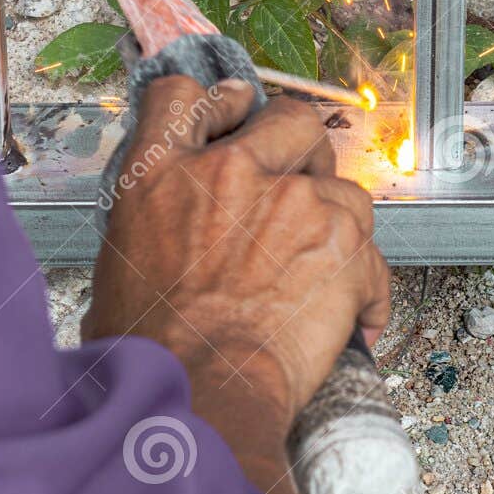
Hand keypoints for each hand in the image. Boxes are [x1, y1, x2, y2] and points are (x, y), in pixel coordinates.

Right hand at [82, 76, 389, 493]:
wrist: (201, 395)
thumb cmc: (153, 354)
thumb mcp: (121, 269)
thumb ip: (160, 222)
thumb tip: (180, 227)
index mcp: (160, 176)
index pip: (184, 98)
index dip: (218, 102)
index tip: (236, 110)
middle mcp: (229, 173)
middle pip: (288, 120)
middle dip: (301, 149)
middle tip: (300, 188)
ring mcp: (292, 200)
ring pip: (342, 185)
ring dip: (338, 222)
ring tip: (321, 271)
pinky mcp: (342, 238)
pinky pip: (372, 248)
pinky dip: (366, 284)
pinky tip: (351, 313)